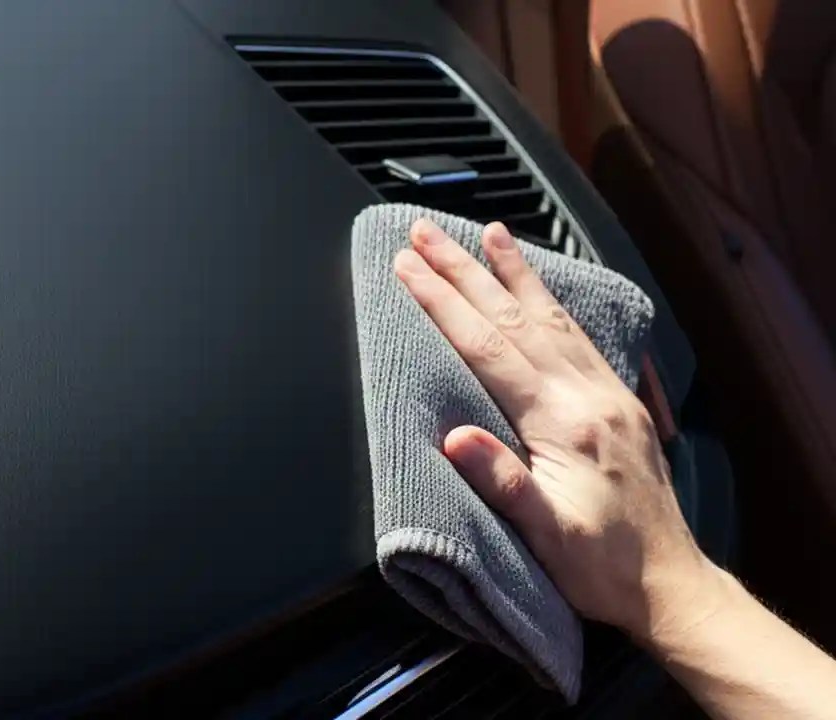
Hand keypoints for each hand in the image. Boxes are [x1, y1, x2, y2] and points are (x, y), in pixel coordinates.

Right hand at [393, 218, 728, 644]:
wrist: (668, 585)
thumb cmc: (600, 567)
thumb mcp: (545, 536)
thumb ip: (503, 482)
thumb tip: (454, 438)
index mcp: (564, 423)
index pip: (489, 347)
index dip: (443, 303)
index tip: (408, 267)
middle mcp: (589, 395)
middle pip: (516, 317)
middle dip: (466, 270)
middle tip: (427, 232)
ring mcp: (609, 394)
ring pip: (553, 316)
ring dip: (514, 272)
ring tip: (490, 232)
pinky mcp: (619, 402)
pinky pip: (580, 335)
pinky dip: (554, 301)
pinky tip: (542, 287)